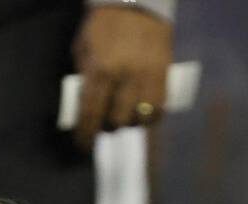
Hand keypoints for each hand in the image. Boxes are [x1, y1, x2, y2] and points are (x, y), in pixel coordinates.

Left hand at [71, 6, 172, 150]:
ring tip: (123, 116)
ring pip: (139, 119)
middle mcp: (125, 77)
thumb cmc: (104, 26)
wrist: (136, 2)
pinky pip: (158, 110)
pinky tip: (141, 113)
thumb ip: (83, 78)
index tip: (83, 146)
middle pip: (116, 121)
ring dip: (128, 123)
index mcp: (101, 69)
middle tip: (103, 124)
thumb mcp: (84, 48)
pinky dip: (149, 117)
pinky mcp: (164, 76)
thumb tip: (83, 110)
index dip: (86, 135)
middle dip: (107, 127)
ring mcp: (147, 77)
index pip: (91, 113)